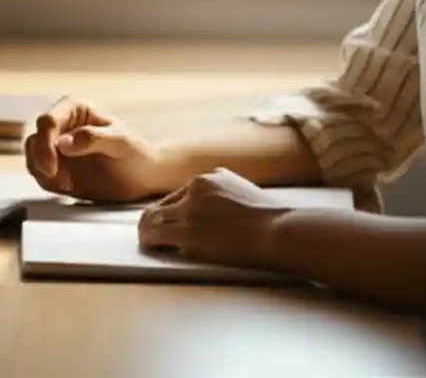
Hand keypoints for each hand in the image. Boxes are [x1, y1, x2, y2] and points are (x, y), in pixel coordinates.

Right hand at [22, 96, 166, 201]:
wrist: (142, 177)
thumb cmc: (136, 154)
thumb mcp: (120, 143)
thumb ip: (94, 139)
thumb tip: (63, 143)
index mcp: (74, 108)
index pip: (47, 122)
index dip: (44, 144)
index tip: (52, 168)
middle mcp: (61, 124)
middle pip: (33, 139)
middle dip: (41, 161)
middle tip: (59, 181)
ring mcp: (55, 146)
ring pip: (31, 157)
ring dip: (43, 174)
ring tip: (68, 184)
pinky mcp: (55, 166)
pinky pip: (38, 174)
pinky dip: (48, 183)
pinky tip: (69, 187)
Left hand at [137, 168, 290, 267]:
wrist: (279, 231)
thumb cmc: (271, 219)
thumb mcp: (244, 192)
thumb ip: (224, 195)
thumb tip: (214, 210)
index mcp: (209, 179)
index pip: (179, 195)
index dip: (172, 212)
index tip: (170, 222)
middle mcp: (195, 189)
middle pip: (162, 205)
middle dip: (155, 220)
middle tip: (149, 233)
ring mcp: (190, 210)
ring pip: (153, 219)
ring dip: (148, 231)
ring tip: (146, 241)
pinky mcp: (188, 233)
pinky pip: (156, 236)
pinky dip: (149, 241)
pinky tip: (150, 247)